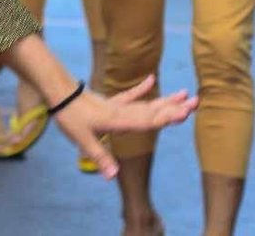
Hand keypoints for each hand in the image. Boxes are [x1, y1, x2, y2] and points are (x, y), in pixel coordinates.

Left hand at [52, 76, 197, 178]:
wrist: (56, 91)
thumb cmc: (68, 115)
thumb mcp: (81, 139)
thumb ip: (99, 156)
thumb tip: (113, 175)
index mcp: (118, 120)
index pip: (148, 121)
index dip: (167, 118)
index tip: (186, 113)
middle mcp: (122, 111)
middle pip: (153, 110)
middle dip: (175, 108)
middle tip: (197, 102)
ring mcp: (117, 105)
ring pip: (146, 103)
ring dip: (166, 100)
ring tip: (185, 93)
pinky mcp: (109, 102)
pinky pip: (128, 95)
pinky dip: (140, 88)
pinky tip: (151, 79)